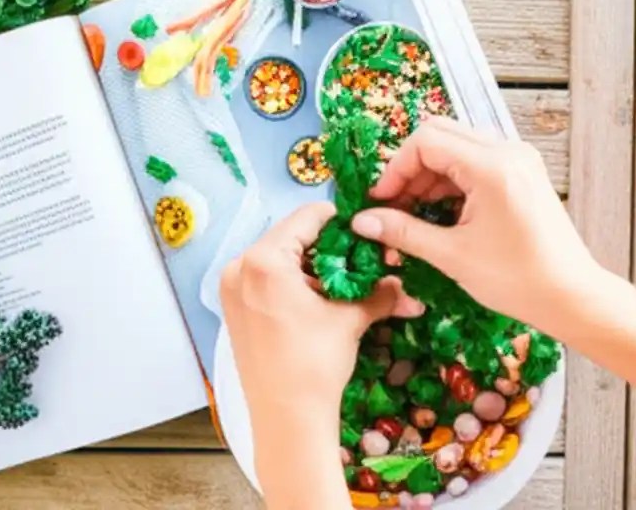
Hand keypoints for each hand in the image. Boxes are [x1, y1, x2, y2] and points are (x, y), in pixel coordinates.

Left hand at [220, 203, 422, 459]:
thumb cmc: (313, 365)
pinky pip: (265, 279)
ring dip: (309, 267)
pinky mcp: (232, 307)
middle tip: (359, 260)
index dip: (340, 221)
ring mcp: (231, 288)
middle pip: (290, 237)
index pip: (306, 218)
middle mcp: (239, 267)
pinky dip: (291, 283)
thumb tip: (404, 283)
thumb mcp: (349, 320)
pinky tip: (317, 301)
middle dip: (326, 247)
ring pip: (277, 259)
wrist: (285, 418)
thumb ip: (379, 293)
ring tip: (341, 284)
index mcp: (264, 260)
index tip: (364, 230)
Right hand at [349, 117, 595, 330]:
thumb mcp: (451, 255)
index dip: (395, 168)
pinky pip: (473, 163)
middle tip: (393, 206)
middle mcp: (507, 152)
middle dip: (409, 169)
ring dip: (427, 177)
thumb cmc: (517, 279)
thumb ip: (403, 231)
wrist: (573, 297)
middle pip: (439, 135)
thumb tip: (361, 221)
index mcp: (492, 166)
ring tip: (413, 216)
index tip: (380, 201)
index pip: (426, 141)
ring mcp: (518, 161)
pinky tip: (440, 215)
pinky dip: (450, 183)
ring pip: (455, 148)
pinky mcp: (521, 174)